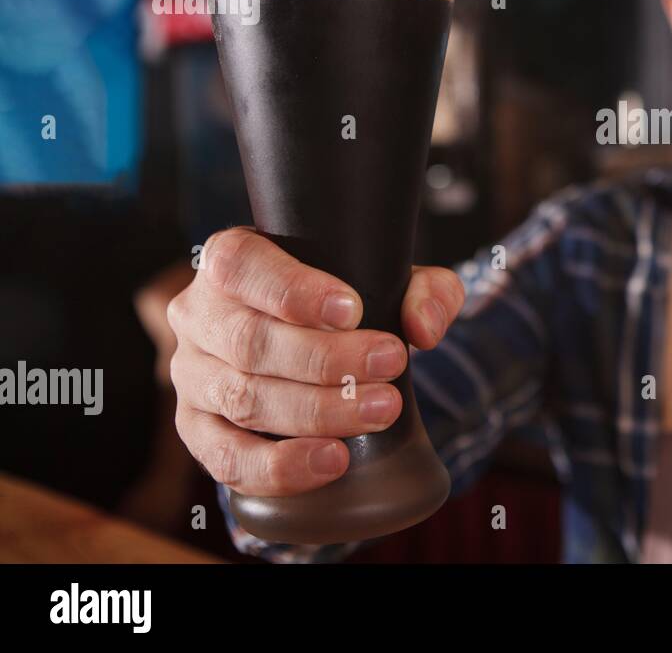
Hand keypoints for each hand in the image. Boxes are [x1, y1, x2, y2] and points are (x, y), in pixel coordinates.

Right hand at [167, 227, 464, 497]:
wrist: (322, 349)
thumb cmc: (351, 306)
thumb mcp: (395, 282)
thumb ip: (425, 291)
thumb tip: (423, 328)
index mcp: (231, 260)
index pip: (242, 265)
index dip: (293, 290)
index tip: (352, 310)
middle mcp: (200, 315)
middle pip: (251, 340)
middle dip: (326, 359)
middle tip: (389, 363)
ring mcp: (192, 376)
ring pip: (244, 400)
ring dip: (317, 412)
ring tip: (378, 410)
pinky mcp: (198, 430)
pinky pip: (225, 458)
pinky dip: (280, 465)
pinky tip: (332, 459)